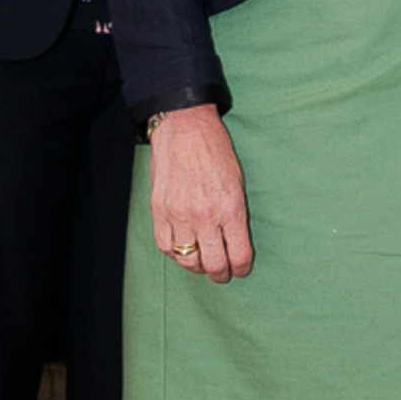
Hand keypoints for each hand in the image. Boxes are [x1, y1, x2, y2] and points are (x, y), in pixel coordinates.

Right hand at [151, 106, 252, 282]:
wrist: (185, 125)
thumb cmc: (215, 148)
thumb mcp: (237, 179)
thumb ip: (235, 212)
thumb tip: (234, 240)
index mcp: (231, 207)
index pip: (239, 254)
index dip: (242, 268)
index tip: (241, 269)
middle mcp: (205, 215)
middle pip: (214, 264)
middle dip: (221, 274)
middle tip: (223, 273)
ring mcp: (179, 215)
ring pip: (188, 260)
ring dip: (197, 266)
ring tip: (202, 262)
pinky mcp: (159, 211)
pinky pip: (165, 246)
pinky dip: (174, 253)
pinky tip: (182, 249)